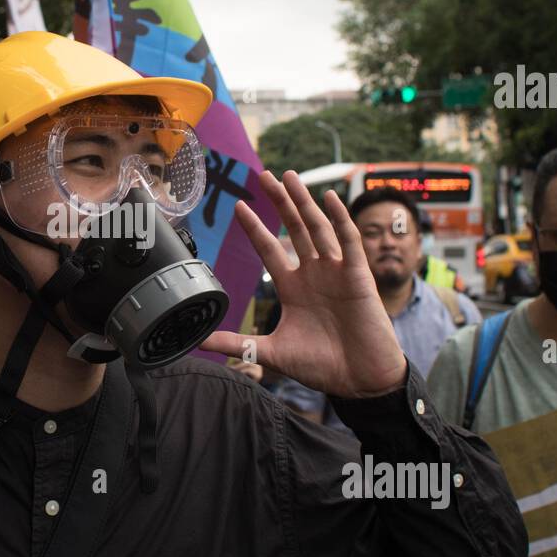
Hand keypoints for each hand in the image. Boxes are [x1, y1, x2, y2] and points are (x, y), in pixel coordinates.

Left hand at [202, 170, 405, 398]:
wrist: (359, 380)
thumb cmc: (322, 366)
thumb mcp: (269, 353)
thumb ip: (235, 344)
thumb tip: (198, 343)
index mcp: (293, 288)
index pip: (269, 249)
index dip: (255, 228)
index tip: (238, 206)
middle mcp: (314, 274)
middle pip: (293, 228)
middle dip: (279, 202)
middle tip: (265, 176)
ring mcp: (336, 272)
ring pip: (317, 227)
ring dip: (304, 201)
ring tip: (289, 177)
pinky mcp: (357, 276)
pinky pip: (348, 241)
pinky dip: (339, 218)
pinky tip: (328, 197)